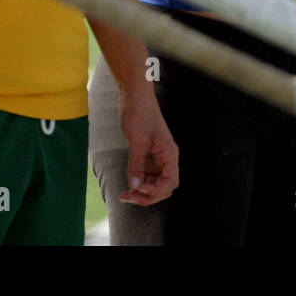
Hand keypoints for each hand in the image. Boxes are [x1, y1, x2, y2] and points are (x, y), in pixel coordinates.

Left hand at [118, 89, 178, 204]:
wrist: (135, 97)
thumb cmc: (139, 114)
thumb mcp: (137, 140)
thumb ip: (136, 164)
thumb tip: (134, 186)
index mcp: (169, 154)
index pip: (170, 182)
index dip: (156, 191)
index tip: (138, 189)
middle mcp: (166, 159)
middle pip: (164, 187)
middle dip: (148, 196)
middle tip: (128, 197)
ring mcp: (157, 159)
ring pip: (154, 184)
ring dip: (141, 192)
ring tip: (125, 195)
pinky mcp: (148, 157)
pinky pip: (146, 176)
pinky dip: (138, 183)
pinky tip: (127, 187)